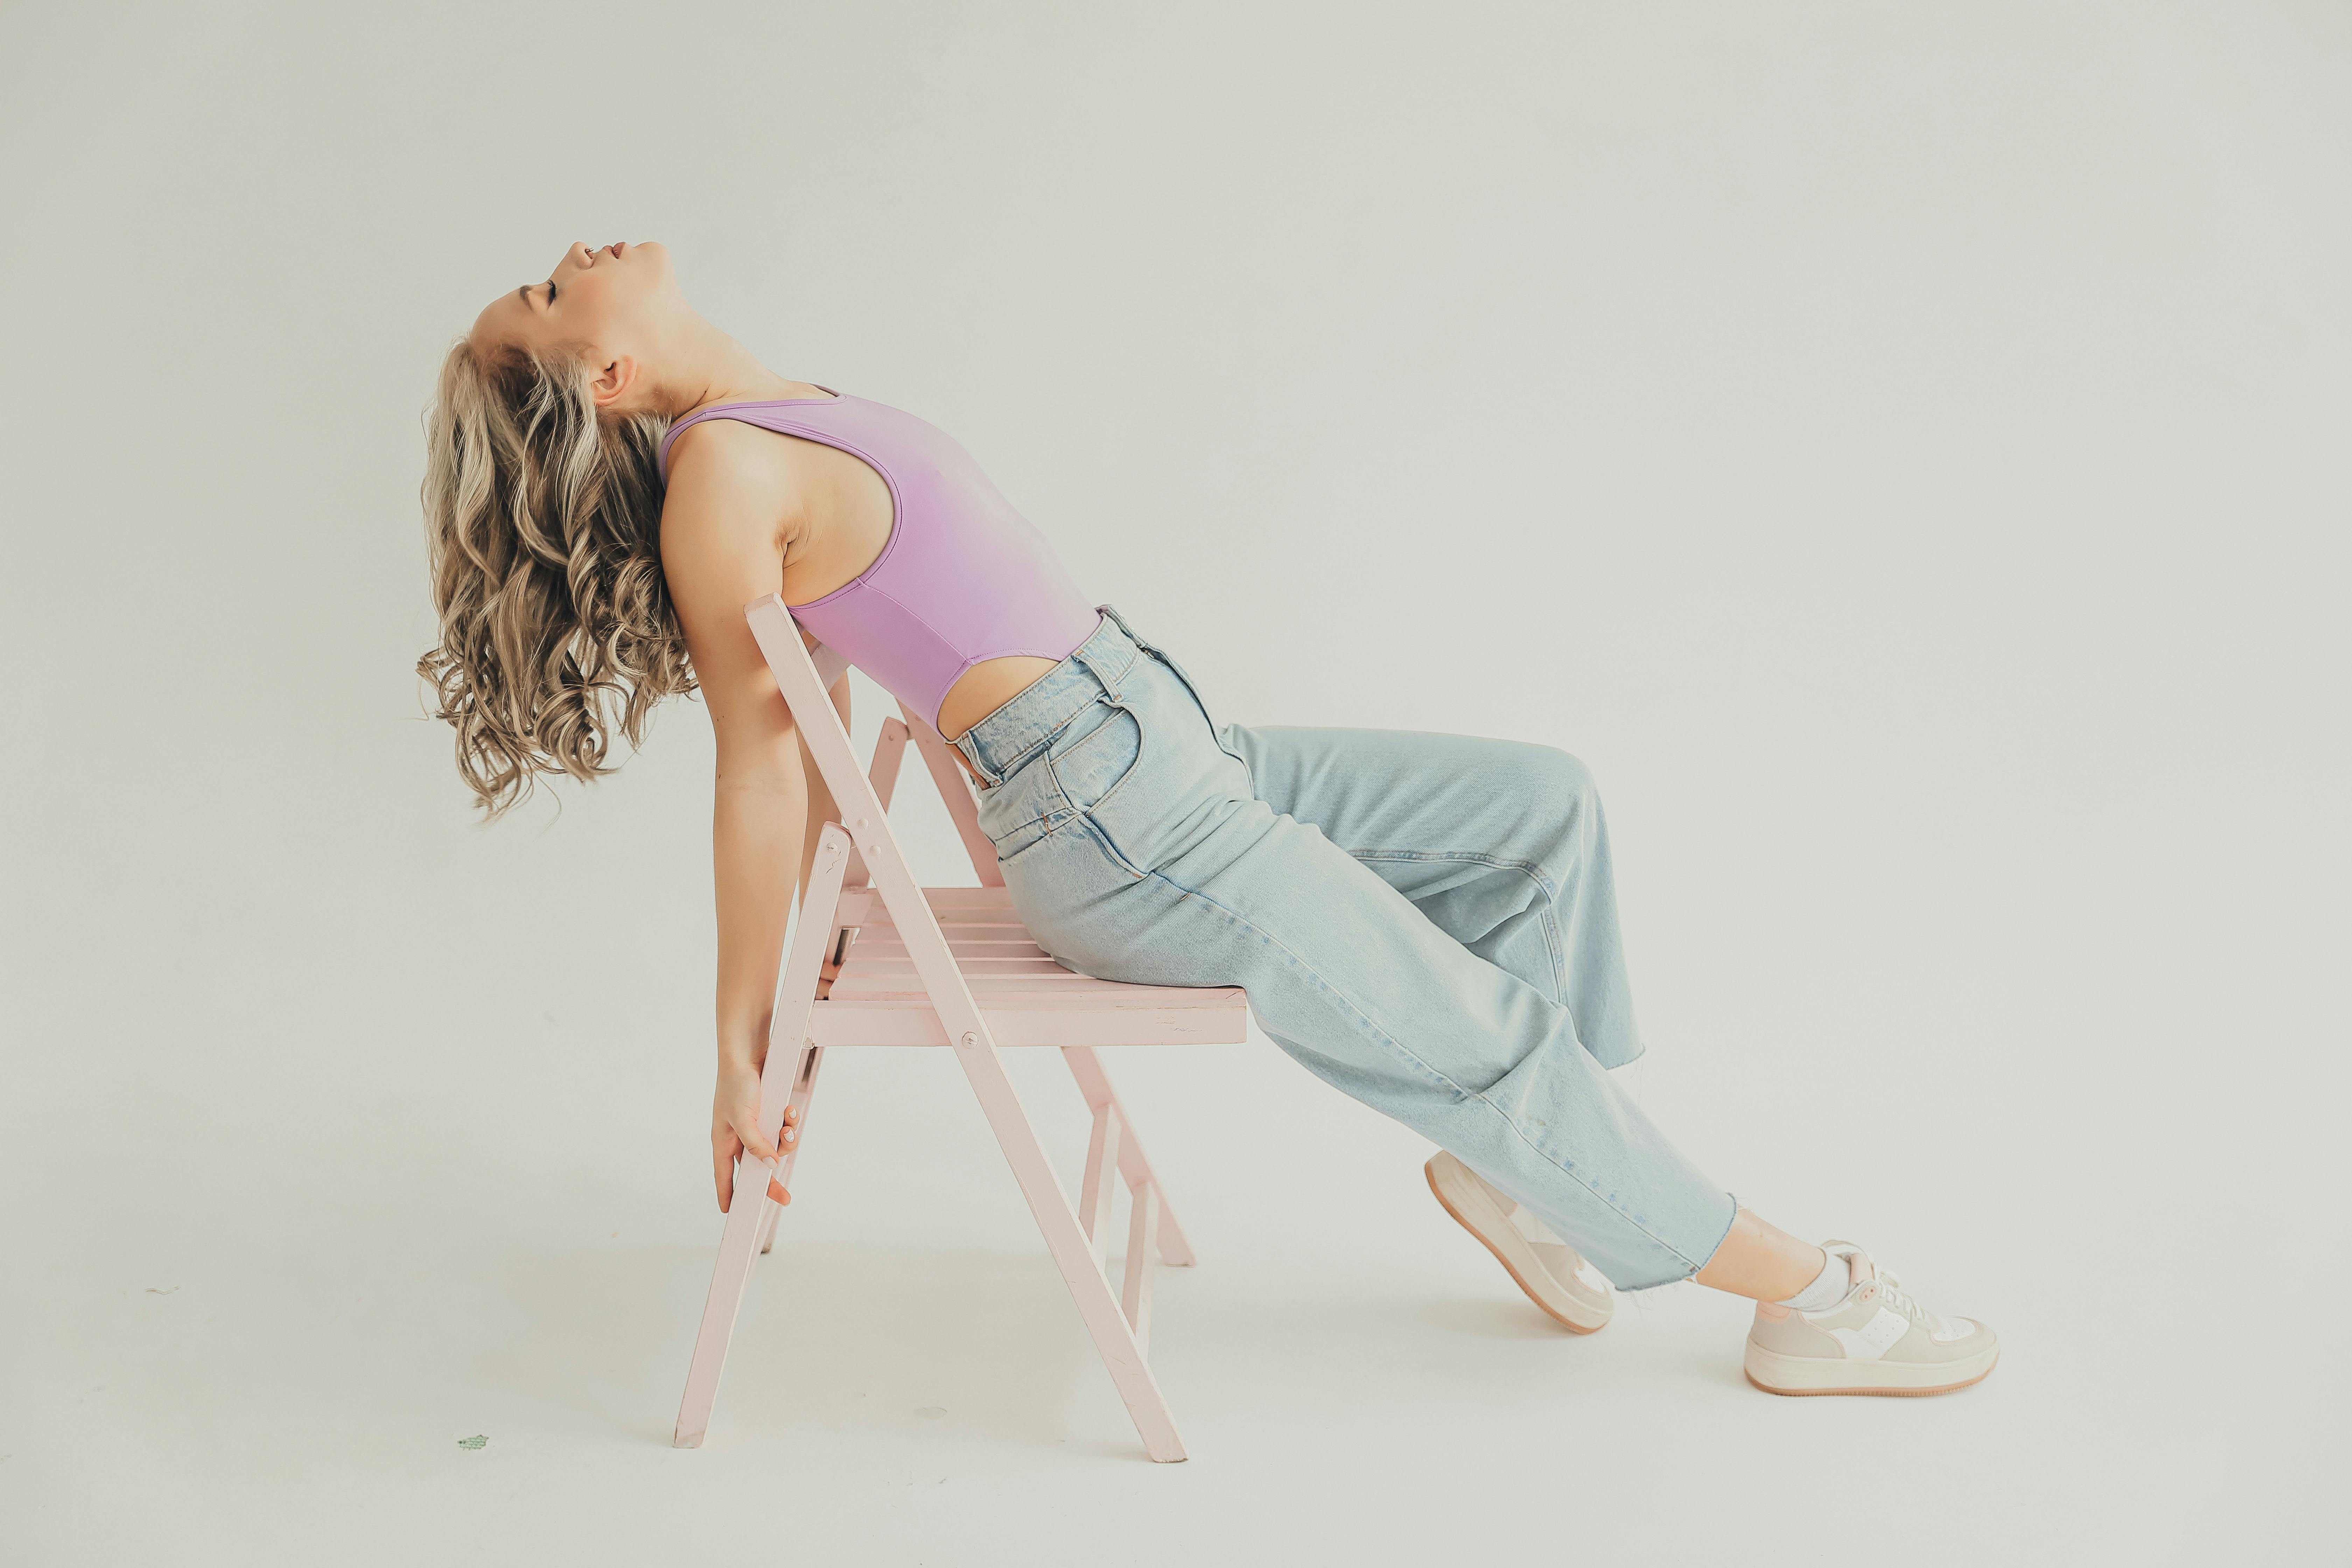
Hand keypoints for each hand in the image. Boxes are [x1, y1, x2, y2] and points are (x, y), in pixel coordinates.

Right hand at [711, 1062, 800, 1213]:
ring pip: (774, 1147)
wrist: (749, 1051)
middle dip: (771, 1180)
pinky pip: (783, 1129)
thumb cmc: (737, 1084)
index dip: (727, 1194)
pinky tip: (792, 1110)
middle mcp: (738, 1136)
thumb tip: (769, 1167)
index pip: (723, 1175)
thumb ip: (755, 1145)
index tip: (731, 1214)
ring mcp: (755, 1125)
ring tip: (790, 1126)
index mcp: (723, 1141)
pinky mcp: (769, 1114)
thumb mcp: (743, 1118)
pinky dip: (790, 1123)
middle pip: (755, 1168)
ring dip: (786, 1140)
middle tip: (786, 1198)